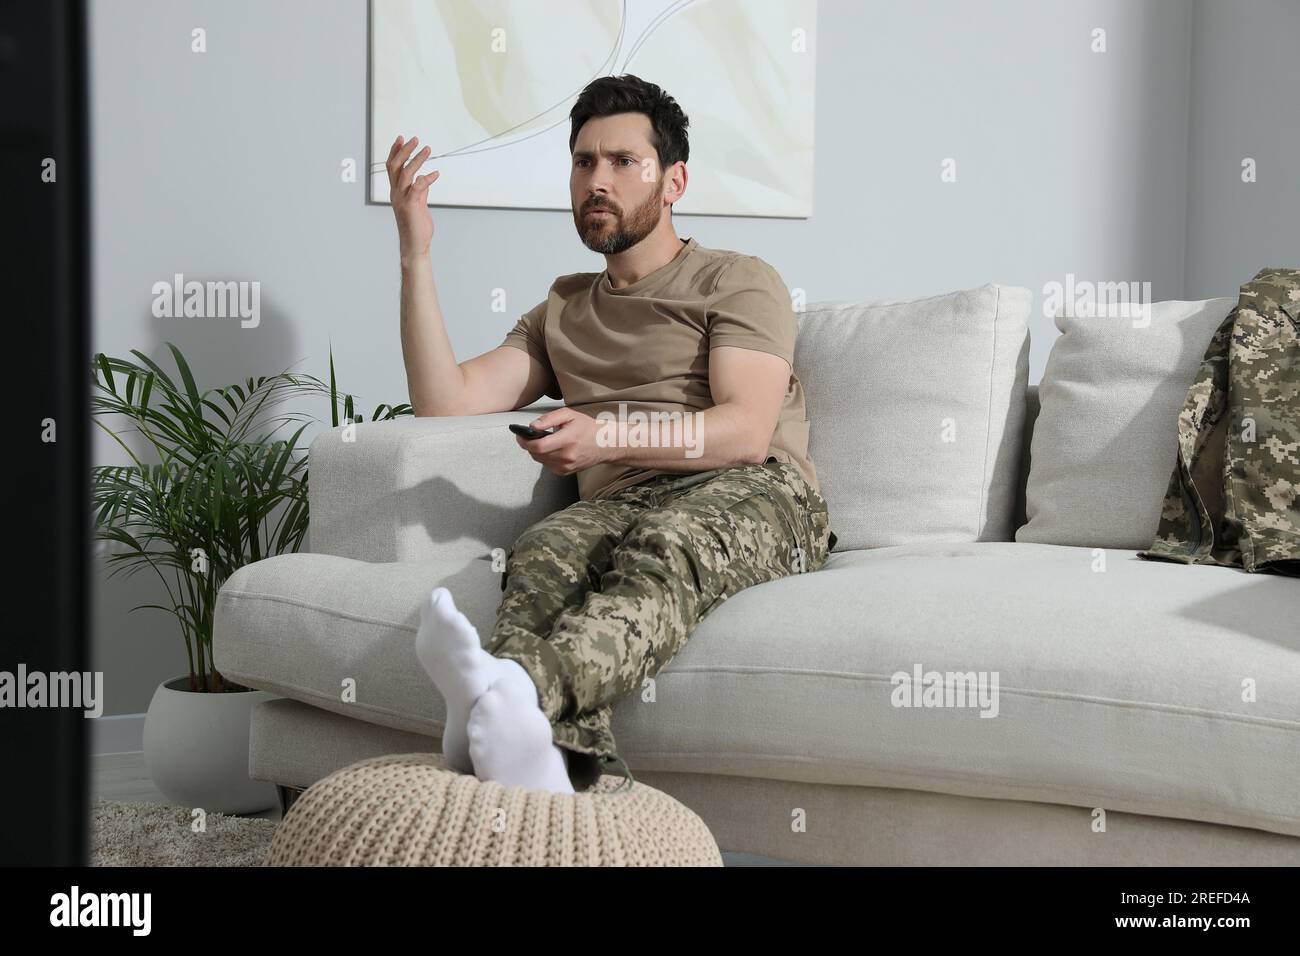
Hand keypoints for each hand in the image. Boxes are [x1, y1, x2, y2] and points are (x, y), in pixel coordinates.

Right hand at [386, 134, 438, 258]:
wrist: (416, 245)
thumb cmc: (417, 226)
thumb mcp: (418, 204)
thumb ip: (420, 191)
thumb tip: (424, 178)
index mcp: (396, 192)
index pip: (391, 167)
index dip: (395, 152)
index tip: (401, 138)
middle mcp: (396, 194)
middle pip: (395, 166)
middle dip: (404, 150)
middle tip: (415, 139)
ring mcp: (402, 200)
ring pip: (406, 173)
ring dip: (416, 159)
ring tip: (427, 148)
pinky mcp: (411, 206)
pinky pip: (418, 187)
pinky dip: (427, 178)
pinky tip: (436, 173)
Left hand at [514, 408, 610, 475]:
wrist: (605, 444)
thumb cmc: (587, 428)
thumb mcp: (569, 415)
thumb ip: (549, 419)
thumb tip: (532, 426)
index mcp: (568, 440)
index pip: (539, 446)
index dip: (525, 442)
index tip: (520, 435)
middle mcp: (566, 456)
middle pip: (536, 454)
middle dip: (528, 445)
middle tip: (528, 436)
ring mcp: (566, 466)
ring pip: (540, 460)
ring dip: (536, 451)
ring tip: (541, 441)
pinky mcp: (565, 472)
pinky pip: (546, 465)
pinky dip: (544, 457)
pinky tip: (550, 449)